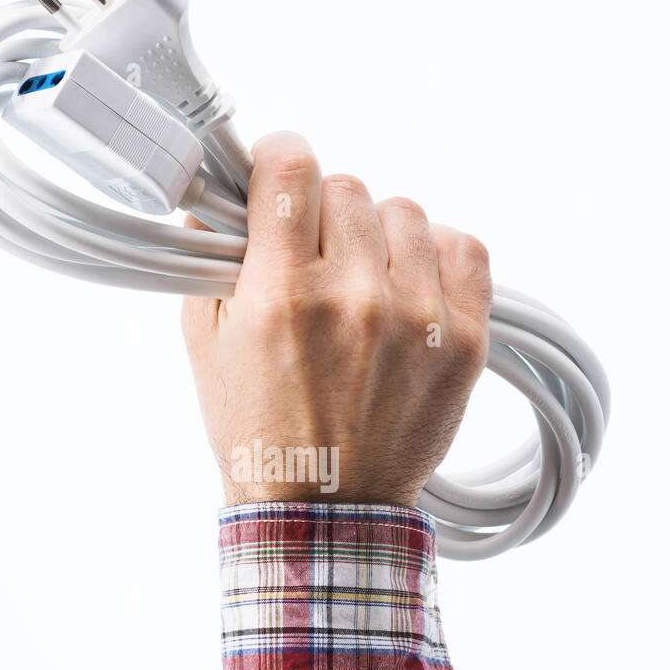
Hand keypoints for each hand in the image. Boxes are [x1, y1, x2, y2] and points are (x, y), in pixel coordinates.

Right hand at [181, 131, 491, 505]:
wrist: (324, 510)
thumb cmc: (261, 433)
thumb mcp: (206, 347)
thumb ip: (210, 263)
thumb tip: (219, 197)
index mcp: (281, 296)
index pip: (293, 168)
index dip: (280, 158)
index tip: (278, 175)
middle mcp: (353, 300)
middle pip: (347, 188)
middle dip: (323, 216)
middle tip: (314, 259)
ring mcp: (416, 319)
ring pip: (403, 212)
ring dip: (378, 237)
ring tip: (363, 283)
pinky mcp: (463, 341)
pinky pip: (463, 249)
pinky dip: (436, 256)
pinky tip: (410, 286)